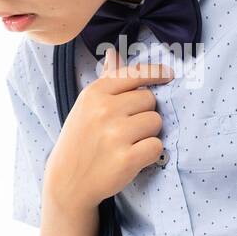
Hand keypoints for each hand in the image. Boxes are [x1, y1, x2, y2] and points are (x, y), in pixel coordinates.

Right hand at [43, 45, 173, 210]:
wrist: (67, 181)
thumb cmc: (80, 140)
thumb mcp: (86, 106)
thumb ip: (105, 80)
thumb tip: (113, 53)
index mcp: (95, 94)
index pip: (136, 74)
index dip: (157, 73)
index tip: (169, 75)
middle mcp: (104, 110)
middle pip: (150, 100)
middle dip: (146, 113)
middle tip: (128, 128)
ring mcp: (115, 134)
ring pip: (156, 122)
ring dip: (148, 134)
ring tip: (128, 143)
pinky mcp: (126, 158)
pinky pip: (157, 146)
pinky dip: (150, 154)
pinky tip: (133, 158)